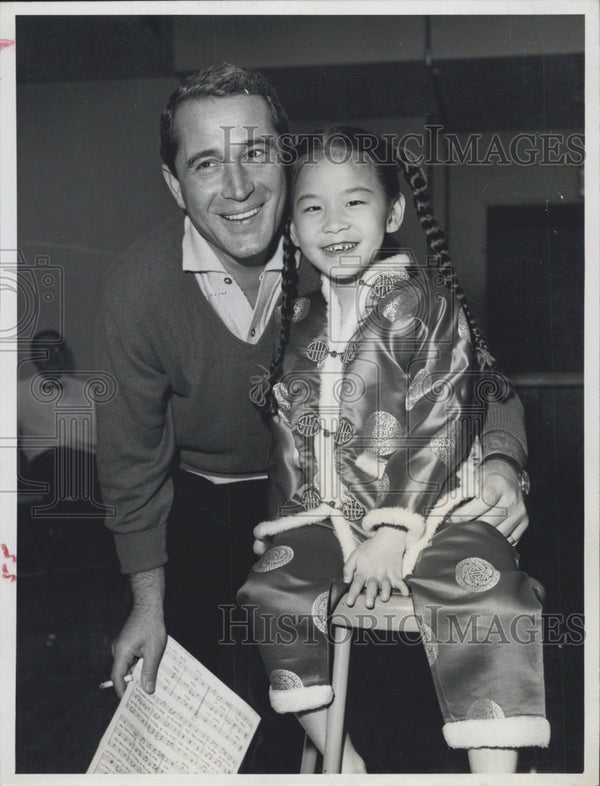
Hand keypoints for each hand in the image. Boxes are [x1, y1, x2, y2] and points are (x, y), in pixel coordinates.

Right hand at [110, 567, 166, 697]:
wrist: (149, 606)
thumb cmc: (151, 625)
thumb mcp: (154, 650)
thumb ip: (149, 671)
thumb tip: (147, 690)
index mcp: (121, 652)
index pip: (117, 677)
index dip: (122, 691)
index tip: (129, 703)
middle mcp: (118, 650)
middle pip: (122, 673)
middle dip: (131, 685)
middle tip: (142, 698)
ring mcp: (122, 646)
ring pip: (127, 666)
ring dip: (136, 675)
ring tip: (148, 687)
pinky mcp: (127, 644)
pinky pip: (130, 659)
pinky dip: (138, 666)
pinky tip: (148, 671)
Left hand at [343, 527, 407, 608]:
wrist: (388, 538)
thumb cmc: (370, 548)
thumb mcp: (355, 555)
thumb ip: (348, 568)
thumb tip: (345, 582)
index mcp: (363, 571)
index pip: (356, 583)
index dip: (353, 593)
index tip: (349, 602)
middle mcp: (375, 574)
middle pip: (372, 586)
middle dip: (370, 595)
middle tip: (369, 604)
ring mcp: (386, 574)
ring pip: (386, 585)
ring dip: (385, 591)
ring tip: (384, 598)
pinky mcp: (396, 574)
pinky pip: (400, 582)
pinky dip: (403, 587)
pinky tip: (405, 593)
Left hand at [448, 458, 528, 543]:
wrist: (508, 472)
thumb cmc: (487, 475)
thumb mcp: (474, 477)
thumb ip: (462, 492)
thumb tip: (443, 509)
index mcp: (498, 485)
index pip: (481, 504)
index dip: (465, 514)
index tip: (451, 519)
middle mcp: (511, 499)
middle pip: (489, 522)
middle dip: (471, 527)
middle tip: (456, 530)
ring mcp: (520, 512)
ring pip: (498, 533)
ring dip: (483, 536)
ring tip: (469, 534)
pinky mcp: (525, 522)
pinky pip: (510, 538)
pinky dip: (497, 540)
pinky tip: (486, 536)